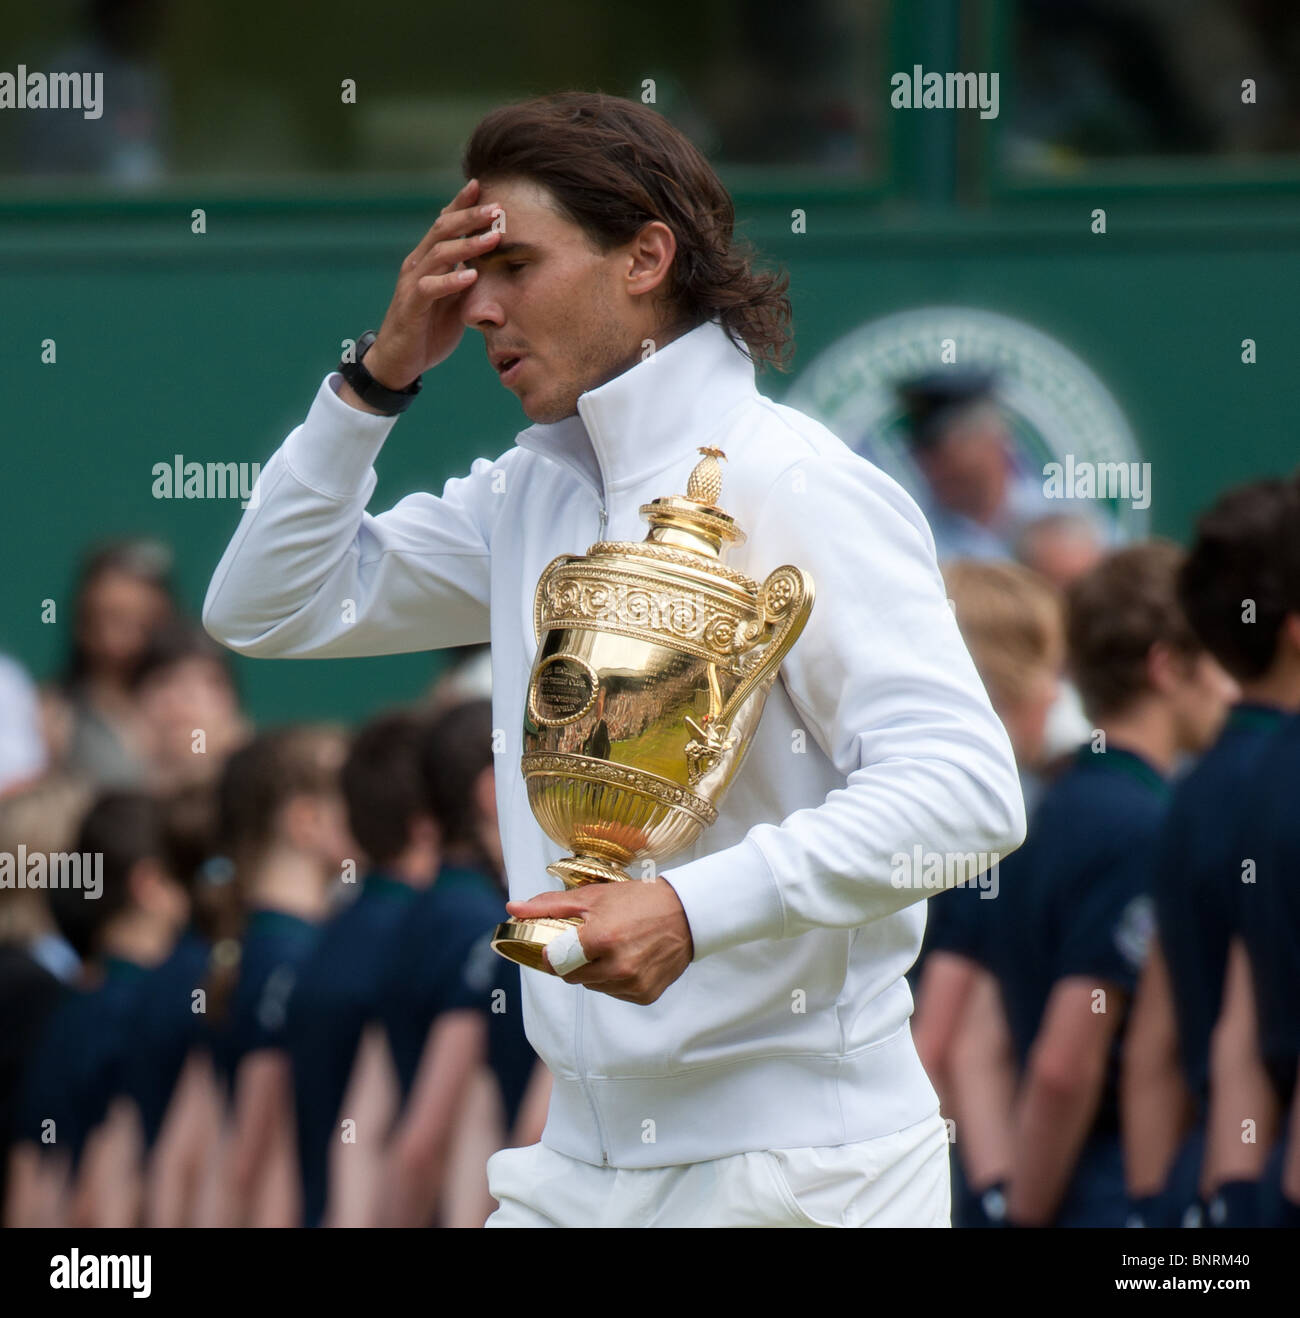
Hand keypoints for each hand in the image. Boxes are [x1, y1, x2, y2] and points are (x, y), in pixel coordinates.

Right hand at [361, 177, 503, 390]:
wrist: (399, 361)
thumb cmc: (429, 329)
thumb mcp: (455, 300)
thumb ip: (469, 279)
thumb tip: (496, 265)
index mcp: (428, 260)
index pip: (444, 224)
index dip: (461, 204)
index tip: (483, 186)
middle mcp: (417, 265)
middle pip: (442, 230)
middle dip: (470, 216)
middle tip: (497, 207)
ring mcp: (412, 284)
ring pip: (439, 254)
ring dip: (468, 244)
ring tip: (493, 237)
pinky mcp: (411, 306)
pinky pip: (430, 288)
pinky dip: (451, 281)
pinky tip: (471, 276)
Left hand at [506, 878, 693, 1004]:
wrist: (687, 914)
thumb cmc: (638, 900)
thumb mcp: (593, 896)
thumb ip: (550, 906)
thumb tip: (512, 910)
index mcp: (602, 940)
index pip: (555, 962)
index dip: (552, 953)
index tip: (556, 944)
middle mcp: (617, 967)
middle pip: (571, 977)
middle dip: (573, 961)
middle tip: (588, 941)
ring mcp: (632, 984)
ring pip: (592, 986)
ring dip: (593, 971)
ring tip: (612, 947)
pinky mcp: (644, 995)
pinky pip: (614, 993)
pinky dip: (613, 980)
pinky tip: (627, 959)